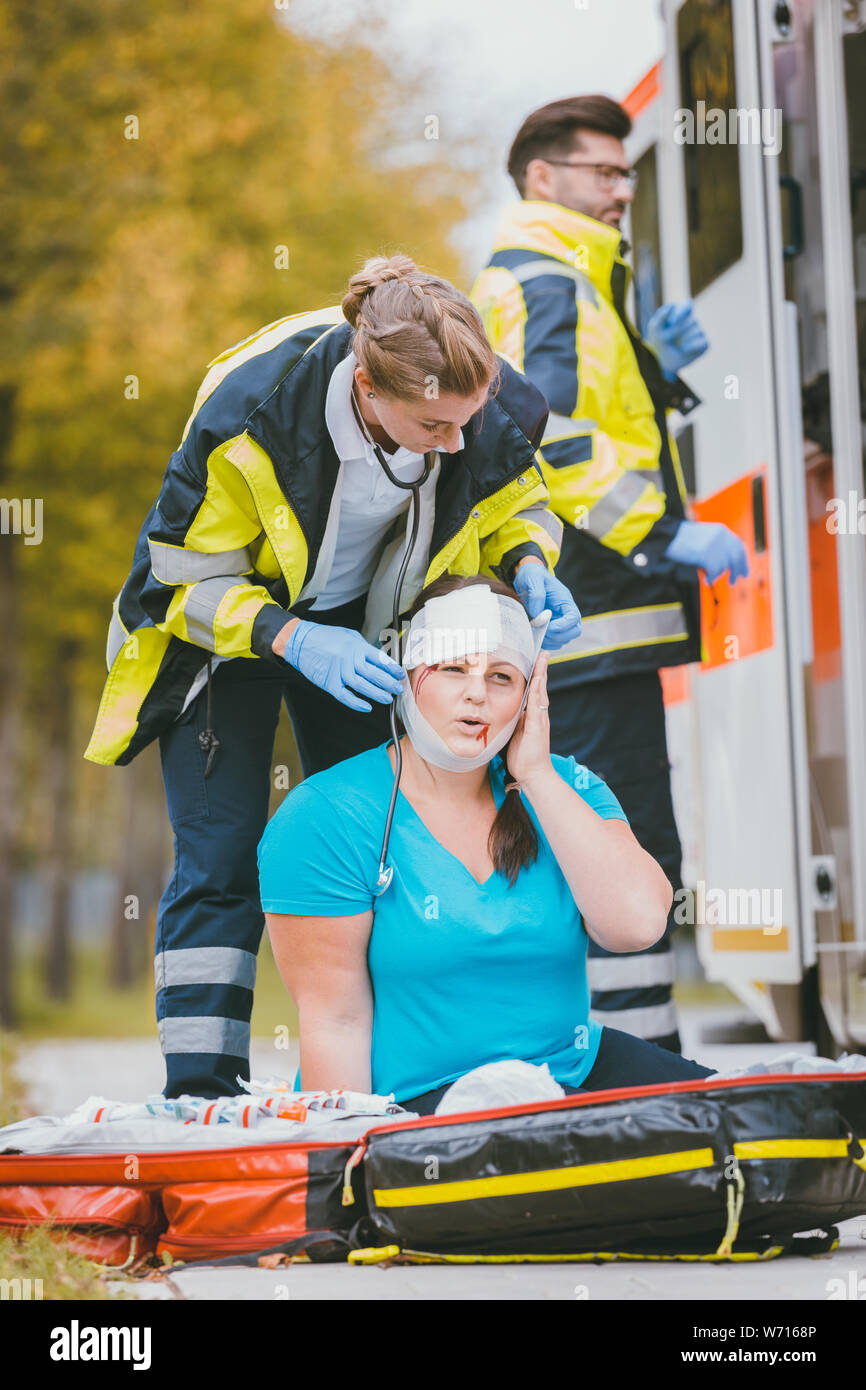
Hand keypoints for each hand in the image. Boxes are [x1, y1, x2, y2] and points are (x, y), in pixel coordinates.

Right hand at [282, 620, 405, 711]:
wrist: (300, 641)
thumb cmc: (325, 637)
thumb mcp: (348, 635)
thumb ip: (363, 646)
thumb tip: (379, 658)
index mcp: (356, 646)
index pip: (379, 659)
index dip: (392, 668)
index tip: (400, 674)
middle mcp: (349, 659)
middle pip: (374, 674)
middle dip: (389, 683)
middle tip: (398, 688)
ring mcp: (339, 671)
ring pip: (362, 686)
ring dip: (377, 693)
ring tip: (387, 698)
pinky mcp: (329, 682)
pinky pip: (345, 695)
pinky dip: (356, 703)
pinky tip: (366, 707)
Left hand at [506, 653, 552, 788]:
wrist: (532, 775)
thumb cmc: (522, 758)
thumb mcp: (513, 735)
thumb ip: (511, 723)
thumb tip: (501, 714)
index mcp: (531, 716)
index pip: (533, 691)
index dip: (533, 676)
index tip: (533, 660)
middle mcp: (538, 715)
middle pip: (540, 687)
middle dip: (541, 669)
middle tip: (543, 652)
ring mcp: (539, 719)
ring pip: (541, 691)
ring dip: (542, 673)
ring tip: (543, 657)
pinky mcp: (538, 726)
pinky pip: (538, 704)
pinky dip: (539, 690)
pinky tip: (538, 678)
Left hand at [512, 560, 581, 648]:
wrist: (528, 577)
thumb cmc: (532, 576)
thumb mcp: (532, 578)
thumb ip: (537, 595)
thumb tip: (539, 614)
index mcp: (564, 600)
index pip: (574, 617)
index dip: (562, 626)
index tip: (547, 626)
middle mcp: (565, 612)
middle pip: (575, 631)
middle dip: (558, 636)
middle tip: (541, 633)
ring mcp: (560, 620)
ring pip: (565, 639)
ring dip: (552, 641)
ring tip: (535, 634)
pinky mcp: (552, 626)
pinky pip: (555, 641)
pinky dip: (546, 643)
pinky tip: (535, 636)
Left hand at [645, 301, 707, 380]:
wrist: (662, 362)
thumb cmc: (658, 342)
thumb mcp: (654, 329)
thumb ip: (661, 316)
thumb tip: (672, 305)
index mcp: (681, 313)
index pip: (687, 307)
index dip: (681, 313)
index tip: (671, 322)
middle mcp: (692, 320)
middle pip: (691, 320)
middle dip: (676, 332)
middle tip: (667, 339)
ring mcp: (699, 332)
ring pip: (695, 332)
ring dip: (682, 341)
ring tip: (675, 345)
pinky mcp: (704, 344)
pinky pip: (702, 343)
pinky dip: (690, 348)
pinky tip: (683, 351)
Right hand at [664, 519, 749, 583]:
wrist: (667, 536)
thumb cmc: (680, 538)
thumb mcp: (703, 537)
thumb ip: (716, 545)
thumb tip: (725, 563)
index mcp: (721, 530)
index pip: (738, 545)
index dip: (742, 559)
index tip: (743, 571)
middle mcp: (722, 537)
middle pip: (736, 556)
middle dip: (738, 570)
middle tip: (734, 581)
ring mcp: (715, 546)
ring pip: (724, 566)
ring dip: (717, 575)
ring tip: (709, 578)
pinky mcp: (707, 555)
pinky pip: (715, 571)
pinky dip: (711, 578)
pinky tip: (706, 580)